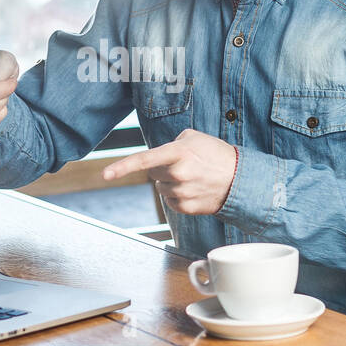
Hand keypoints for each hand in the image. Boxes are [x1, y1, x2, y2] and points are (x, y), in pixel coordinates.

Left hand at [101, 129, 237, 214]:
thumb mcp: (194, 137)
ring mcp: (181, 193)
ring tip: (193, 177)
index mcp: (178, 153)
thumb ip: (172, 143)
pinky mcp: (185, 208)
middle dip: (163, 168)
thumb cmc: (216, 154)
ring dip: (171, 182)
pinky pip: (170, 201)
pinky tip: (194, 189)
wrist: (240, 179)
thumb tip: (157, 156)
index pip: (144, 160)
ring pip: (161, 187)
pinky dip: (178, 195)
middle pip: (153, 172)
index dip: (122, 167)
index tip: (105, 175)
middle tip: (185, 164)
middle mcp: (178, 174)